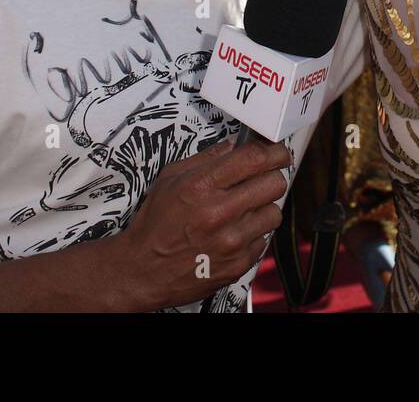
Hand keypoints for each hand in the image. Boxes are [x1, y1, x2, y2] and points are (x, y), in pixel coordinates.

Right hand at [113, 139, 290, 310]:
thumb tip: (233, 146)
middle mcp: (219, 213)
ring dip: (263, 208)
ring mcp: (231, 241)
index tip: (276, 152)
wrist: (142, 271)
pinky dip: (253, 234)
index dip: (273, 151)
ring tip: (243, 211)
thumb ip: (205, 159)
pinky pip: (264, 239)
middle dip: (272, 177)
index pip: (254, 158)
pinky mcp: (238, 264)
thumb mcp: (169, 179)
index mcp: (201, 186)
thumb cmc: (154, 225)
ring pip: (274, 212)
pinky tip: (234, 233)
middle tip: (262, 179)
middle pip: (274, 183)